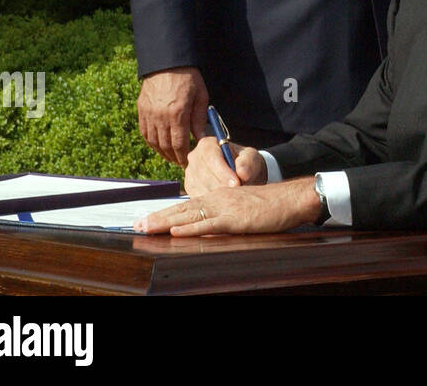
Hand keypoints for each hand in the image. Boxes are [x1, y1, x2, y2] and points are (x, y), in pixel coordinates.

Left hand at [135, 178, 321, 235]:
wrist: (290, 199)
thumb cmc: (269, 206)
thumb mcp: (241, 208)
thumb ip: (222, 215)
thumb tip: (202, 227)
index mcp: (218, 196)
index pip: (186, 205)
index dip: (165, 213)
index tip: (146, 220)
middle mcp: (218, 198)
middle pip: (182, 208)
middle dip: (157, 217)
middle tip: (136, 225)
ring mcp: (225, 207)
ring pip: (189, 214)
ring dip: (166, 222)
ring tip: (147, 227)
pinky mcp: (235, 218)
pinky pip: (209, 223)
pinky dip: (191, 227)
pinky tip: (177, 230)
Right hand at [137, 67, 207, 164]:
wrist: (167, 62)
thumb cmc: (189, 78)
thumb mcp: (201, 96)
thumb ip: (199, 119)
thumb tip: (201, 139)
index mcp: (177, 113)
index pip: (179, 144)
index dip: (183, 156)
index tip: (188, 162)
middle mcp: (160, 116)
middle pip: (165, 145)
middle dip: (173, 157)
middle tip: (180, 163)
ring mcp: (148, 114)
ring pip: (153, 141)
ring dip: (162, 152)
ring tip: (171, 157)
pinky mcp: (141, 110)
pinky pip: (144, 132)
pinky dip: (151, 142)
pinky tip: (158, 146)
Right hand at [182, 135, 266, 195]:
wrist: (242, 175)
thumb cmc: (245, 163)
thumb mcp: (251, 158)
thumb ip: (248, 162)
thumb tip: (242, 172)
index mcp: (207, 144)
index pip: (211, 158)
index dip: (223, 172)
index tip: (236, 183)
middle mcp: (195, 157)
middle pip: (204, 175)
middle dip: (221, 186)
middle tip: (236, 195)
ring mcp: (190, 173)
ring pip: (200, 188)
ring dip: (217, 196)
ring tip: (233, 198)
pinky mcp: (190, 188)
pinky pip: (198, 198)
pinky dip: (211, 202)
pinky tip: (224, 202)